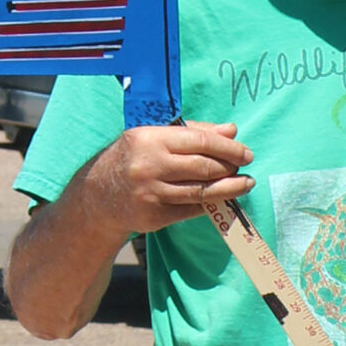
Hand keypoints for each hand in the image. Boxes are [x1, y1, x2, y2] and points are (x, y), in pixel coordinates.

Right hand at [92, 122, 254, 236]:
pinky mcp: (154, 215)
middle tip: (245, 168)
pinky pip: (191, 209)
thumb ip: (193, 132)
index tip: (246, 153)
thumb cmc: (133, 159)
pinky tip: (222, 198)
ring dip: (229, 189)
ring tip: (245, 184)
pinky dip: (210, 203)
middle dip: (230, 168)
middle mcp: (149, 165)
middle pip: (204, 167)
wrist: (98, 195)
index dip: (228, 148)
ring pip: (202, 191)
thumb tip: (231, 130)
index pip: (200, 141)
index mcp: (150, 139)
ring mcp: (151, 193)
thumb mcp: (155, 137)